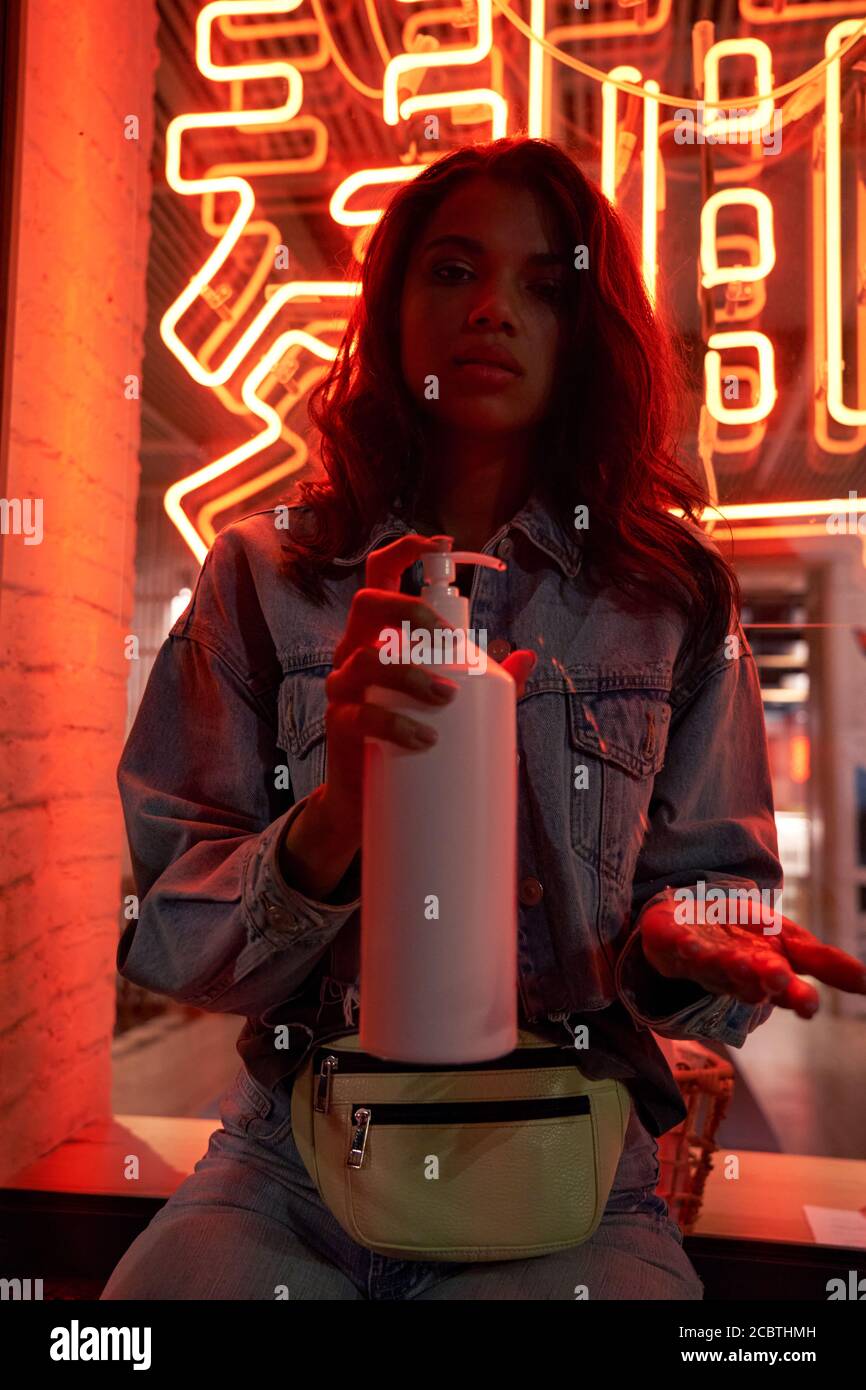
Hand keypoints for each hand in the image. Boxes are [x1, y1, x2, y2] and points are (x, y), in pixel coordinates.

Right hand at [321, 534, 535, 845]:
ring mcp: (342, 687)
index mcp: (380, 633)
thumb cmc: (411, 735)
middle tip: (447, 640)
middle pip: (367, 604)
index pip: (382, 577)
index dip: (406, 551)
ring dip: (410, 674)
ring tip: (446, 697)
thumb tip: (529, 656)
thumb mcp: (453, 702)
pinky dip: (396, 725)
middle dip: (409, 611)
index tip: (440, 543)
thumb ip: (490, 680)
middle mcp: (354, 650)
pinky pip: (360, 716)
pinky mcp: (340, 725)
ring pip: (364, 659)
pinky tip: (425, 738)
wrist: (368, 798)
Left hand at [639, 898, 865, 1018]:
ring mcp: (700, 960)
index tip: (808, 1004)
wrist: (690, 918)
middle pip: (749, 981)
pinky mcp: (669, 943)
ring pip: (716, 968)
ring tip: (742, 963)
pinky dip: (682, 946)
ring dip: (728, 967)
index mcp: (766, 973)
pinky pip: (674, 946)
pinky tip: (689, 944)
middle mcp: (734, 973)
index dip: (795, 996)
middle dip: (763, 980)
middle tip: (777, 979)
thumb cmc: (743, 936)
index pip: (784, 989)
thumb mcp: (789, 941)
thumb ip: (824, 962)